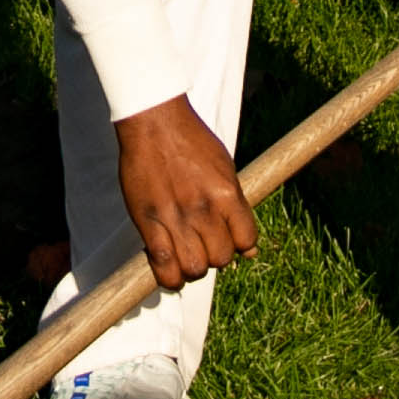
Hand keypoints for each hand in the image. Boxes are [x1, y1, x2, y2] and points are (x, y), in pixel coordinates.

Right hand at [107, 96, 256, 289]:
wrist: (154, 121)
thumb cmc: (191, 141)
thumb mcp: (224, 168)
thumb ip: (237, 208)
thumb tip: (250, 250)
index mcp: (227, 193)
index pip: (246, 241)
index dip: (239, 246)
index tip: (229, 241)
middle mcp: (204, 209)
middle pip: (221, 259)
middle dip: (215, 257)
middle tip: (203, 245)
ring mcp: (176, 217)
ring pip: (195, 268)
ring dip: (193, 268)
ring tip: (185, 255)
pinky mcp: (149, 222)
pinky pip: (164, 266)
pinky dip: (169, 277)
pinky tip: (170, 270)